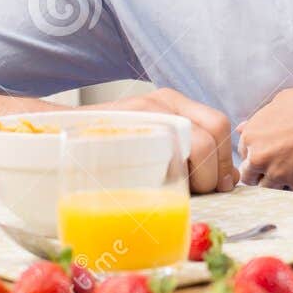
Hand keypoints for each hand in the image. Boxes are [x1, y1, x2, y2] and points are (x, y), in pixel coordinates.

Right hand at [109, 87, 235, 194]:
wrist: (62, 130)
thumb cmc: (113, 143)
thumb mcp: (153, 137)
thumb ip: (190, 151)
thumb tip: (230, 177)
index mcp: (173, 102)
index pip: (219, 124)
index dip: (226, 159)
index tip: (221, 184)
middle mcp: (163, 102)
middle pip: (214, 132)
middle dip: (216, 170)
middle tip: (205, 191)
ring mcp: (146, 113)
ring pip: (198, 143)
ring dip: (201, 176)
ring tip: (183, 190)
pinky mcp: (129, 129)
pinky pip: (167, 155)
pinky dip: (174, 177)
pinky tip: (162, 187)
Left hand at [235, 81, 292, 191]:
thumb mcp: (280, 102)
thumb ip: (257, 119)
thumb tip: (241, 128)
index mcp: (251, 136)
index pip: (243, 155)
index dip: (256, 153)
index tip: (269, 152)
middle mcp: (259, 157)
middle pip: (249, 177)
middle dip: (260, 173)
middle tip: (278, 165)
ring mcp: (278, 173)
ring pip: (268, 189)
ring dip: (277, 182)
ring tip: (292, 170)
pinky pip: (292, 191)